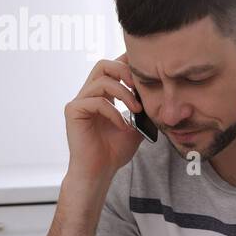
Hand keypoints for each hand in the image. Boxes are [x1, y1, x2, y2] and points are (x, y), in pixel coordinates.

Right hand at [63, 53, 144, 182]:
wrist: (99, 171)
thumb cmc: (115, 151)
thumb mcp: (137, 127)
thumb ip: (144, 110)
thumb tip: (162, 97)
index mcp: (102, 95)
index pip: (113, 68)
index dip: (128, 64)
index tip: (147, 71)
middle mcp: (88, 94)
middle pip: (103, 64)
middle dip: (125, 71)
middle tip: (139, 87)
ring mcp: (79, 101)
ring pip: (101, 81)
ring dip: (124, 94)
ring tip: (137, 111)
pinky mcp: (73, 111)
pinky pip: (96, 101)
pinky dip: (114, 112)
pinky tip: (122, 126)